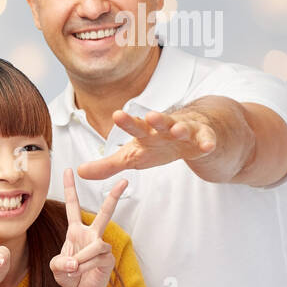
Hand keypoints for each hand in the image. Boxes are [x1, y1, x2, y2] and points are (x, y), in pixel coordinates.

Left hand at [50, 169, 125, 286]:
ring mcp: (101, 245)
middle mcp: (91, 235)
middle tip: (124, 180)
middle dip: (113, 197)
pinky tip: (81, 272)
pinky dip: (84, 267)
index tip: (68, 170)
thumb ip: (60, 263)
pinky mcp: (108, 257)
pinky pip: (96, 257)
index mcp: (76, 231)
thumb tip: (74, 261)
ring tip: (73, 269)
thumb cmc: (68, 276)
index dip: (70, 188)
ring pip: (94, 246)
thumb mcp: (56, 267)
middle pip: (104, 213)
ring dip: (80, 259)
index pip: (73, 206)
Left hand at [76, 109, 216, 179]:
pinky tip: (207, 145)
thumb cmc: (154, 146)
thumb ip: (107, 165)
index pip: (133, 126)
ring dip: (179, 128)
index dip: (126, 121)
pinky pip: (205, 139)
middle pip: (158, 122)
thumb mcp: (131, 157)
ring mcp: (184, 131)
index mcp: (144, 133)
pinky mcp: (202, 138)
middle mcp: (163, 128)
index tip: (117, 115)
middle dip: (154, 119)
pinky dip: (207, 142)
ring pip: (182, 128)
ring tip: (177, 129)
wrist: (187, 137)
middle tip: (148, 116)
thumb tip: (79, 171)